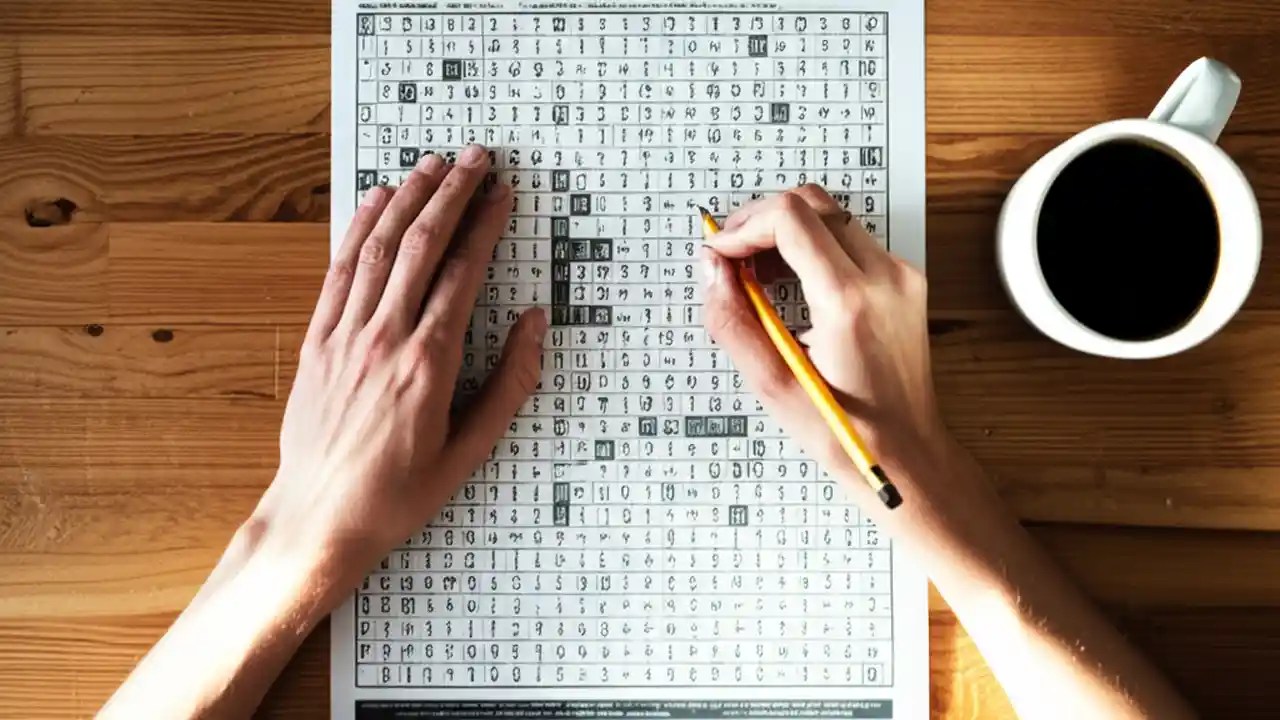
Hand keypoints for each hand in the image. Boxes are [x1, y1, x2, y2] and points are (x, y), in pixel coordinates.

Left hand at [251, 144, 545, 596]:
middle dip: (452, 194)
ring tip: (433, 163)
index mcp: (429, 365)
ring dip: (408, 199)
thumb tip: (533, 327)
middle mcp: (385, 339)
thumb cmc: (399, 494)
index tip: (502, 192)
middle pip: (421, 245)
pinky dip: (358, 230)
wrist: (320, 520)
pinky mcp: (317, 342)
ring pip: (379, 248)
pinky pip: (339, 271)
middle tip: (477, 157)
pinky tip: (377, 201)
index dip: (485, 225)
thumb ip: (509, 385)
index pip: (462, 274)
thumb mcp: (471, 451)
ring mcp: (345, 336)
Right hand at [701, 185, 946, 520]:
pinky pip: (850, 239)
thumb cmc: (847, 432)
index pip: (791, 217)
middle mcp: (884, 277)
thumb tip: (711, 269)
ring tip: (755, 274)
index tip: (720, 253)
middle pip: (812, 204)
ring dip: (785, 232)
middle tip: (731, 256)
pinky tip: (788, 283)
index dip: (744, 227)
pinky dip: (811, 246)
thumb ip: (733, 321)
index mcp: (849, 302)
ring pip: (831, 216)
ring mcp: (900, 276)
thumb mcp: (773, 385)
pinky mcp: (905, 282)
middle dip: (761, 221)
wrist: (909, 455)